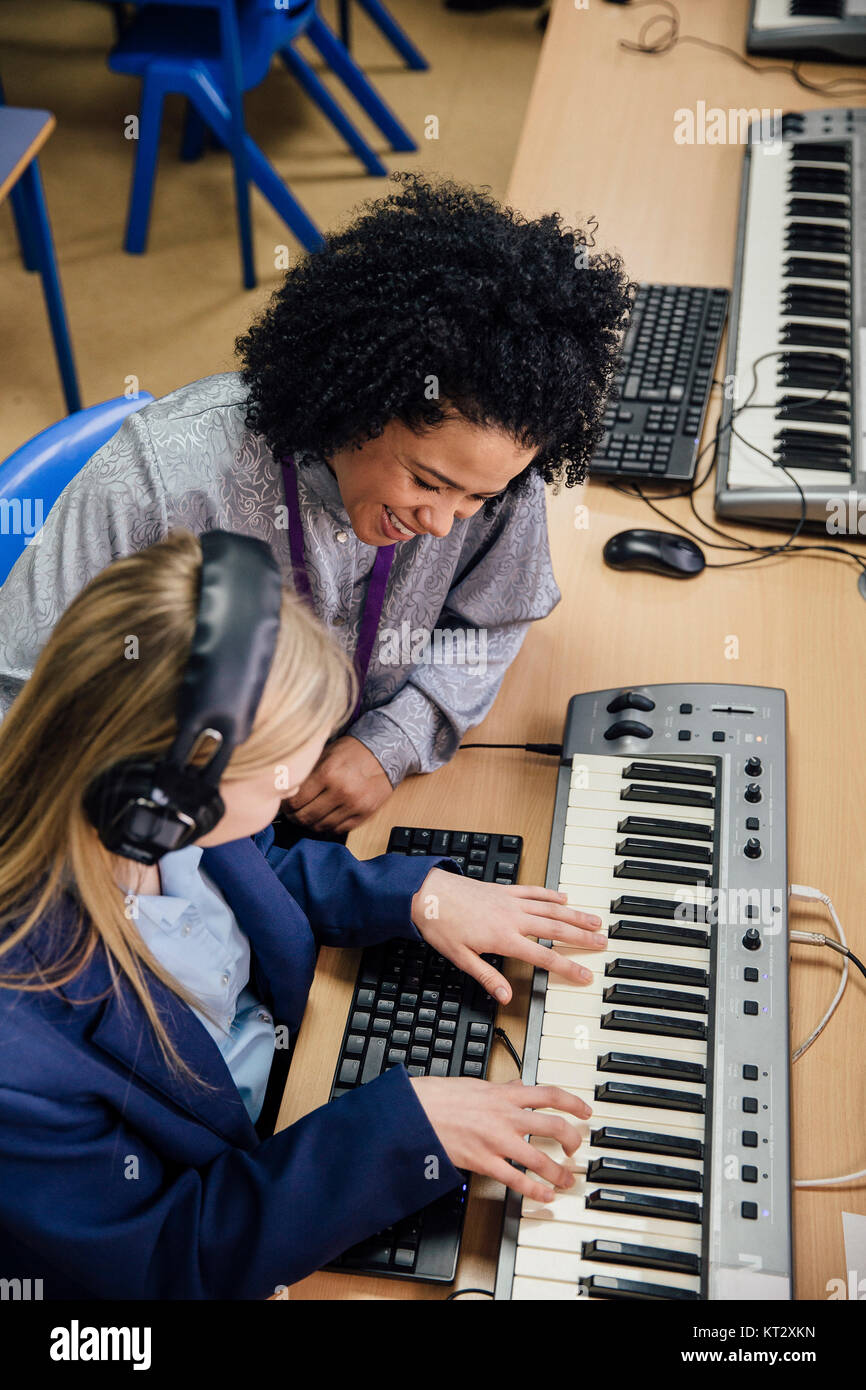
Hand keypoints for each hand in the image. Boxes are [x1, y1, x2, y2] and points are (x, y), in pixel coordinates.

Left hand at [283, 736, 392, 833]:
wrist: (385, 753)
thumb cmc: (353, 751)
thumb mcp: (326, 754)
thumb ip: (307, 774)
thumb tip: (285, 791)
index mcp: (328, 773)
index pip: (296, 800)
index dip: (286, 805)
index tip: (285, 804)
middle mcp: (341, 791)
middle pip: (306, 816)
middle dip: (295, 817)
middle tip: (292, 814)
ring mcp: (354, 805)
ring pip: (321, 826)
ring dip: (310, 824)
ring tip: (307, 817)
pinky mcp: (365, 814)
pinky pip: (339, 829)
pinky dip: (328, 827)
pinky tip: (324, 819)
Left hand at [410, 868, 605, 1002]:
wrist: (427, 893)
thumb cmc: (441, 925)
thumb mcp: (461, 958)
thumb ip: (487, 977)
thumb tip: (506, 997)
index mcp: (504, 938)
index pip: (543, 956)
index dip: (567, 967)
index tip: (586, 975)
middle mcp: (512, 917)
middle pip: (555, 929)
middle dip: (582, 937)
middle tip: (603, 942)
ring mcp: (510, 901)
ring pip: (551, 908)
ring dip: (575, 915)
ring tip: (595, 921)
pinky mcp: (504, 890)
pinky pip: (534, 891)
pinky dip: (551, 894)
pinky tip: (564, 898)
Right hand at [410, 1077, 588, 1202]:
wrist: (413, 1113)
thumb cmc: (439, 1097)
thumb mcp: (476, 1084)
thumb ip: (502, 1088)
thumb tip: (519, 1085)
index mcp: (504, 1095)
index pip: (550, 1095)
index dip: (574, 1102)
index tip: (585, 1112)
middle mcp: (506, 1117)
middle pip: (554, 1127)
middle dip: (573, 1140)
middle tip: (577, 1149)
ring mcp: (496, 1141)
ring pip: (540, 1159)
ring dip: (559, 1172)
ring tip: (567, 1180)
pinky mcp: (483, 1162)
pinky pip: (516, 1180)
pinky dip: (534, 1190)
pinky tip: (544, 1196)